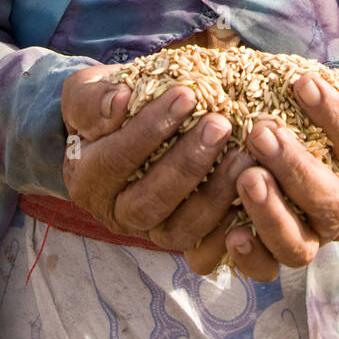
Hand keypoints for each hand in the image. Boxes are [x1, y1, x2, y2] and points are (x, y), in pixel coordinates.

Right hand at [60, 65, 256, 251]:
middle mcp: (114, 213)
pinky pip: (204, 246)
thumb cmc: (107, 104)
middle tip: (221, 124)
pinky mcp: (180, 241)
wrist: (122, 126)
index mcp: (86, 179)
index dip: (152, 128)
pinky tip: (253, 190)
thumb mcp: (85, 91)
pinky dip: (229, 225)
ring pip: (180, 229)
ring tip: (244, 155)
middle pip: (150, 200)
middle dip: (189, 163)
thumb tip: (117, 101)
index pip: (117, 158)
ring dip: (215, 194)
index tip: (187, 94)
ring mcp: (148, 232)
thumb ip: (92, 98)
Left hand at [184, 69, 338, 281]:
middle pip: (330, 205)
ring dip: (272, 214)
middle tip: (261, 133)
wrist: (294, 135)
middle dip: (296, 169)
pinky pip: (265, 269)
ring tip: (247, 177)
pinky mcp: (272, 255)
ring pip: (298, 245)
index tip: (303, 83)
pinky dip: (250, 256)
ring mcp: (308, 239)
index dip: (335, 119)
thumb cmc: (321, 110)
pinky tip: (231, 231)